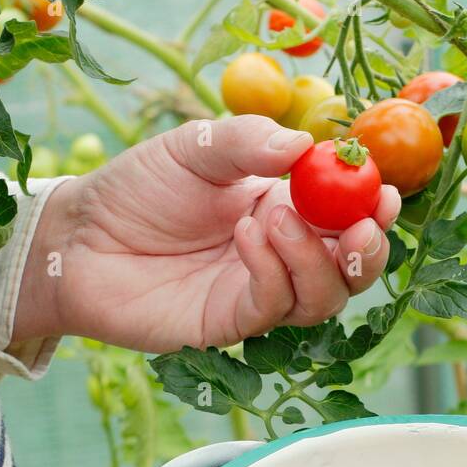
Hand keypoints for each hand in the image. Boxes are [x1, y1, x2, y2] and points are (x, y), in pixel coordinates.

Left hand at [13, 117, 400, 351]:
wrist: (80, 239)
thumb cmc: (137, 189)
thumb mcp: (194, 148)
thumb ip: (246, 143)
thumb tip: (302, 145)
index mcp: (286, 206)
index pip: (348, 215)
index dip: (375, 208)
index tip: (386, 191)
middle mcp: (283, 255)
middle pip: (352, 268)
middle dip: (368, 249)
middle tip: (363, 224)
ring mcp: (259, 292)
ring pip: (323, 297)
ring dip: (315, 258)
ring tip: (275, 217)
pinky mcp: (231, 323)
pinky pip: (274, 307)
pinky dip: (273, 272)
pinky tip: (247, 236)